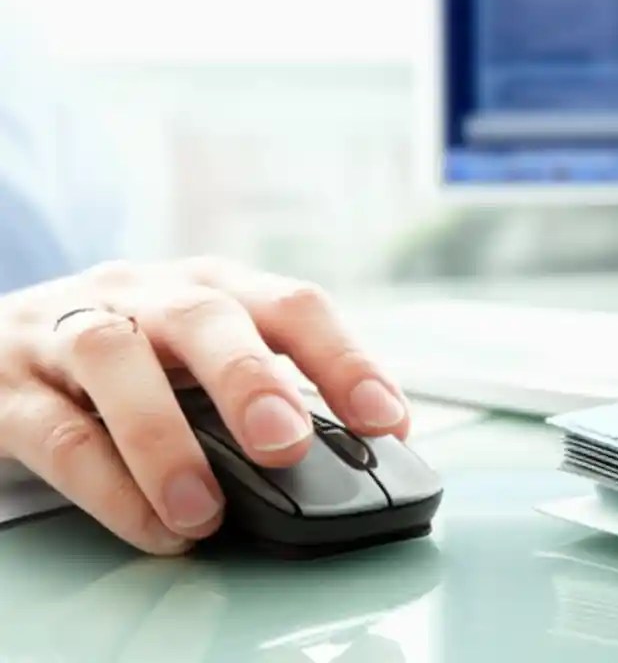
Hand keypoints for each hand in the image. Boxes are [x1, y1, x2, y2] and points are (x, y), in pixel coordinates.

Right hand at [0, 258, 410, 553]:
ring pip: (114, 359)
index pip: (290, 306)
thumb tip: (351, 460)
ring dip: (165, 438)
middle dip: (250, 379)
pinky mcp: (5, 385)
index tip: (387, 420)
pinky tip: (150, 524)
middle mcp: (143, 296)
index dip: (344, 358)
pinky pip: (54, 430)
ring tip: (204, 511)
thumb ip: (264, 396)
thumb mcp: (199, 357)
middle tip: (285, 445)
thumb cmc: (129, 357)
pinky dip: (106, 484)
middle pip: (204, 315)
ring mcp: (66, 332)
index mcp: (210, 287)